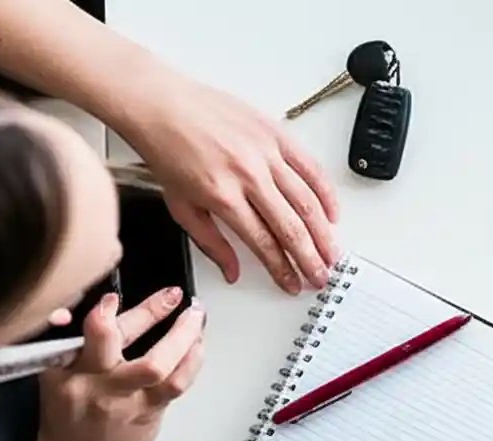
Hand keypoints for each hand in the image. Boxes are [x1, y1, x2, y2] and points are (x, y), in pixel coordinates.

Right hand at [29, 288, 204, 440]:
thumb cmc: (70, 421)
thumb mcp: (58, 379)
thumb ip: (76, 345)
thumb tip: (106, 306)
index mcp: (63, 370)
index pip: (77, 333)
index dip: (98, 313)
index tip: (111, 298)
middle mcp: (92, 383)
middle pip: (111, 340)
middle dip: (145, 312)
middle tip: (170, 295)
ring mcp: (122, 400)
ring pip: (155, 362)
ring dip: (182, 333)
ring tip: (195, 314)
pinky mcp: (148, 412)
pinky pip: (176, 383)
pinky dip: (192, 358)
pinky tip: (198, 342)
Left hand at [118, 75, 340, 293]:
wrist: (160, 105)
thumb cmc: (167, 150)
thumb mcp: (180, 206)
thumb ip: (210, 243)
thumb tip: (231, 271)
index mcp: (222, 196)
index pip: (263, 243)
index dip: (282, 270)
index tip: (292, 283)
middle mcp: (248, 175)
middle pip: (291, 227)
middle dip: (309, 259)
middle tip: (320, 276)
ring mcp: (265, 152)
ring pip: (306, 202)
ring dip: (323, 233)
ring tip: (331, 253)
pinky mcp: (275, 133)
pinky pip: (310, 167)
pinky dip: (325, 193)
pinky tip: (332, 213)